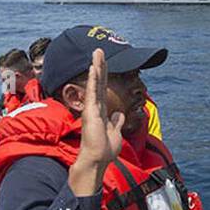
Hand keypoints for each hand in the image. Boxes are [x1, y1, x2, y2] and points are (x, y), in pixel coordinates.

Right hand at [68, 48, 123, 196]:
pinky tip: (93, 68)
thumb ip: (116, 122)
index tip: (104, 62)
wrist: (97, 160)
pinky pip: (92, 92)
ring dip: (96, 66)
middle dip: (99, 65)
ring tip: (97, 51)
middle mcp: (95, 107)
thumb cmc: (104, 150)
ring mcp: (92, 108)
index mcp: (102, 111)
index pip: (103, 88)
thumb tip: (119, 114)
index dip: (104, 74)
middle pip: (98, 81)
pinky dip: (92, 80)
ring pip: (95, 83)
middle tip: (99, 49)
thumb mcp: (115, 133)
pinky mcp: (90, 112)